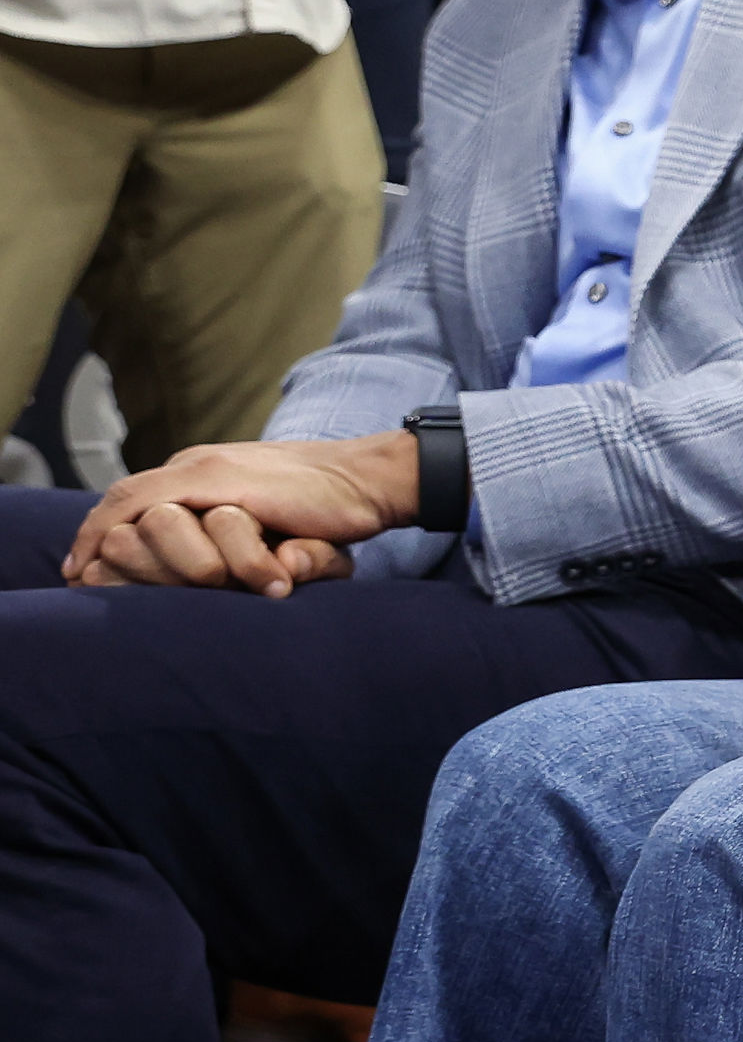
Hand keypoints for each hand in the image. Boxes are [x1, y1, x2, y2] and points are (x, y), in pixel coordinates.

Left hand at [66, 434, 416, 594]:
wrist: (367, 481)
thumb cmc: (328, 508)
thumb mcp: (270, 520)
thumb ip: (233, 528)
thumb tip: (214, 568)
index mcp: (205, 470)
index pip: (136, 498)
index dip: (102, 532)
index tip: (85, 569)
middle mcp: (196, 464)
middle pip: (123, 502)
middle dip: (94, 542)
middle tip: (76, 577)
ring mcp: (205, 469)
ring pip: (132, 508)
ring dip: (116, 549)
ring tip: (91, 577)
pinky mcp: (218, 480)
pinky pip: (148, 504)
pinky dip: (115, 531)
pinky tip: (101, 560)